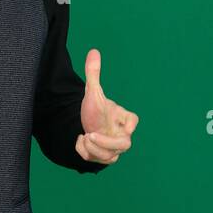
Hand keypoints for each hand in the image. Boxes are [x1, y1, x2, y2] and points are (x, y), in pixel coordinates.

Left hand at [76, 48, 137, 163]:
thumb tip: (93, 51)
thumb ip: (93, 74)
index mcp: (125, 119)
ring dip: (94, 150)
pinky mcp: (104, 157)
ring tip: (84, 137)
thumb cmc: (95, 109)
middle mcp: (122, 135)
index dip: (127, 125)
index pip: (132, 122)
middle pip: (124, 145)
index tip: (113, 122)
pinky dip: (85, 153)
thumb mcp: (92, 92)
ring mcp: (113, 149)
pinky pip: (98, 161)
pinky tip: (80, 140)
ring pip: (111, 158)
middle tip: (90, 135)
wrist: (86, 124)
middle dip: (106, 143)